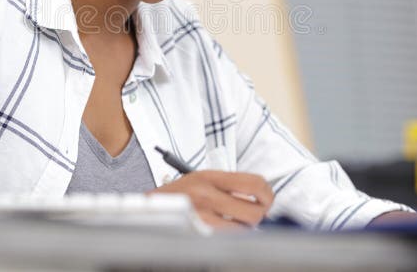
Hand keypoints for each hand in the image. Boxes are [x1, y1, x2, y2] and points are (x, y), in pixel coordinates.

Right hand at [149, 170, 273, 228]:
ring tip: (233, 223)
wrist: (149, 209)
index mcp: (209, 177)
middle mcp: (206, 194)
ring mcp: (201, 216)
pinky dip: (229, 237)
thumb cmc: (179, 195)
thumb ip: (229, 185)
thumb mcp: (201, 179)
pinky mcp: (197, 234)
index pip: (254, 182)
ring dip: (242, 229)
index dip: (268, 194)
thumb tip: (261, 196)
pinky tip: (222, 230)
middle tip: (253, 216)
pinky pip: (226, 240)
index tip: (267, 199)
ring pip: (242, 230)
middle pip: (253, 212)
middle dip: (258, 216)